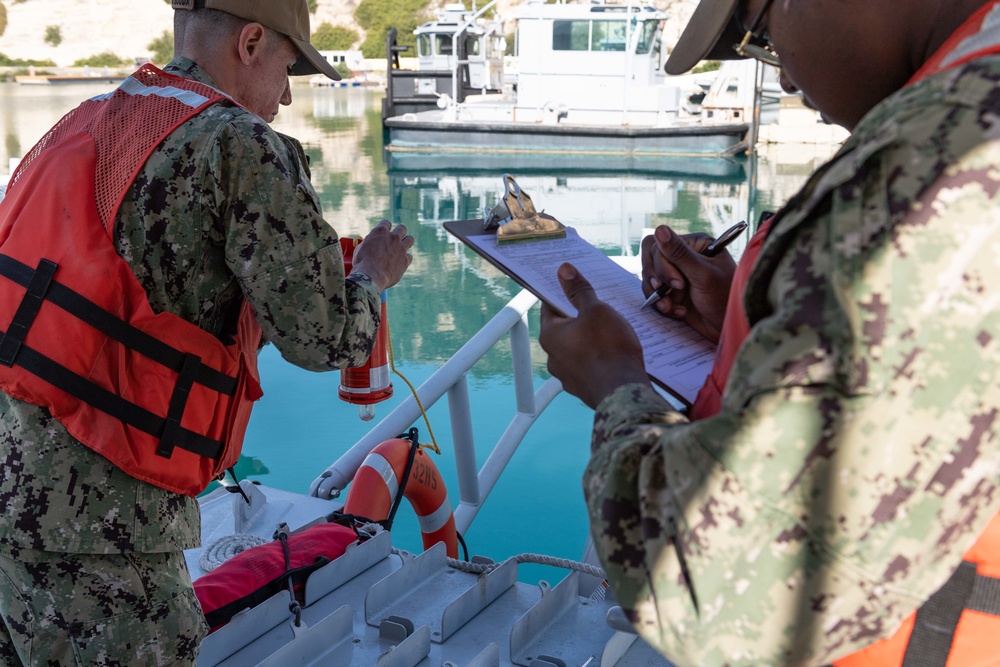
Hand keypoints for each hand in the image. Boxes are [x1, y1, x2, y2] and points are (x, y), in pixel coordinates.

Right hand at [350, 220, 413, 290]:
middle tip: (395, 239)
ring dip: (406, 242)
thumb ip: (367, 243)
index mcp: (380, 232)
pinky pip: (410, 256)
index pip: (386, 223)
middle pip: (402, 228)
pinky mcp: (406, 260)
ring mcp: (401, 248)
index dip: (385, 228)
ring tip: (401, 248)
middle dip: (399, 232)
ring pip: (410, 239)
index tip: (384, 233)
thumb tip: (368, 242)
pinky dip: (405, 258)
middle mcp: (393, 237)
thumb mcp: (359, 249)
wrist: (371, 276)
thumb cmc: (362, 263)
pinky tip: (400, 262)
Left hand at [539, 263, 648, 408]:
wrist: (624, 392)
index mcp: (550, 336)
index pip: (549, 307)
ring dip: (589, 340)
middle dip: (579, 318)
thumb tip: (564, 270)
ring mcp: (567, 376)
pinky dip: (598, 358)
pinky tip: (613, 353)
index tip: (572, 286)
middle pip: (564, 329)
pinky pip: (588, 366)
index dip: (562, 294)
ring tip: (610, 332)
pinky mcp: (583, 388)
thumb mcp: (596, 310)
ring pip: (576, 349)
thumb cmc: (608, 348)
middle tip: (598, 308)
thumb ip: (580, 291)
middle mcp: (553, 357)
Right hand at [641, 225, 735, 342]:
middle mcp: (683, 257)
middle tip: (672, 293)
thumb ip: (680, 254)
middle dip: (657, 279)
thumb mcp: (703, 274)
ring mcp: (676, 275)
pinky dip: (662, 304)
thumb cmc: (725, 297)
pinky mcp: (672, 292)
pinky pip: (654, 294)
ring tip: (671, 307)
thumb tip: (660, 229)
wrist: (729, 327)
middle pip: (650, 259)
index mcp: (694, 245)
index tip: (678, 283)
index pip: (659, 245)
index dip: (662, 264)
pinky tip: (679, 312)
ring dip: (657, 295)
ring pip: (649, 278)